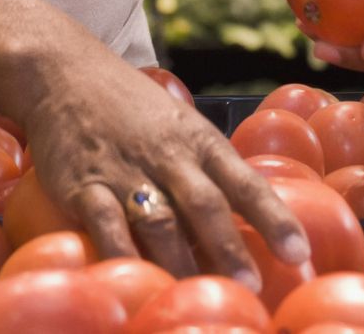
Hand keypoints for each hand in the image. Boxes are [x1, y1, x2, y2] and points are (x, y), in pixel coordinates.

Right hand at [19, 45, 308, 284]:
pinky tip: (130, 279)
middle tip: (251, 285)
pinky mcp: (84, 185)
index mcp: (199, 141)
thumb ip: (208, 171)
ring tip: (197, 292)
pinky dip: (120, 252)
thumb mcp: (180, 127)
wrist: (65, 73)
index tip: (298, 251)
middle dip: (229, 247)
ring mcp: (125, 171)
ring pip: (159, 219)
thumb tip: (247, 226)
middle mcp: (167, 156)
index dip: (273, 217)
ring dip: (180, 259)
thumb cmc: (132, 107)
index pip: (245, 181)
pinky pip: (105, 223)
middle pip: (204, 204)